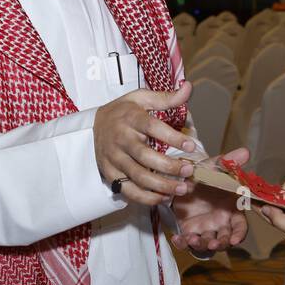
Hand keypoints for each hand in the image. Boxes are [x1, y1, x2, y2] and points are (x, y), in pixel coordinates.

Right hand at [94, 85, 197, 205]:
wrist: (93, 125)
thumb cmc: (124, 112)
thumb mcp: (142, 98)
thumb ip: (167, 97)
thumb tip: (189, 87)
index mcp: (130, 118)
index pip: (152, 127)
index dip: (173, 137)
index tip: (191, 145)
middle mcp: (120, 139)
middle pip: (145, 156)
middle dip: (169, 166)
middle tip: (189, 171)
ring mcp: (113, 158)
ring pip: (138, 176)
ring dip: (161, 185)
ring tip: (182, 188)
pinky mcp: (110, 173)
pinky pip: (128, 189)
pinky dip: (146, 197)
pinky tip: (164, 196)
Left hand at [170, 147, 250, 252]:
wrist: (181, 180)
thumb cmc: (204, 175)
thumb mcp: (213, 168)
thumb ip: (228, 162)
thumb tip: (246, 151)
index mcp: (231, 210)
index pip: (240, 226)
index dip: (239, 235)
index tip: (234, 240)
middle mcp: (220, 222)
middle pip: (225, 240)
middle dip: (220, 244)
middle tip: (212, 243)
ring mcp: (205, 229)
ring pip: (207, 244)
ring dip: (201, 245)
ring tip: (192, 239)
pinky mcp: (189, 231)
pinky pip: (187, 243)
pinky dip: (183, 244)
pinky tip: (177, 238)